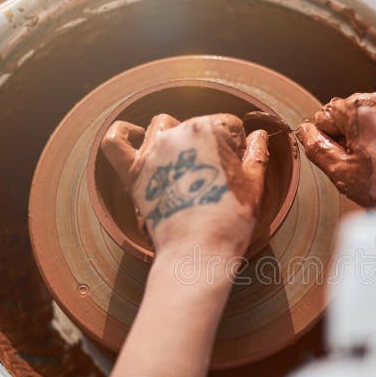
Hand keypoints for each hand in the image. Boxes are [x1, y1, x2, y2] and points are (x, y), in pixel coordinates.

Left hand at [101, 114, 268, 257]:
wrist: (197, 251)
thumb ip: (257, 153)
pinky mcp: (134, 172)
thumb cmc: (230, 219)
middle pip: (198, 125)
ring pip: (162, 125)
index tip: (237, 168)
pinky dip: (123, 134)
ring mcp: (152, 151)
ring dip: (175, 135)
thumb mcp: (255, 183)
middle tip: (217, 177)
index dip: (237, 147)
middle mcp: (178, 132)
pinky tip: (134, 135)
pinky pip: (116, 141)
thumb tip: (259, 135)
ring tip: (186, 161)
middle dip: (210, 144)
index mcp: (212, 129)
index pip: (230, 125)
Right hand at [296, 87, 375, 207]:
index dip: (331, 141)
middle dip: (353, 135)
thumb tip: (303, 130)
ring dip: (375, 133)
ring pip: (375, 114)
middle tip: (368, 164)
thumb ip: (316, 147)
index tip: (347, 159)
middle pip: (351, 112)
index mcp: (360, 108)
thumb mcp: (343, 173)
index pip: (325, 116)